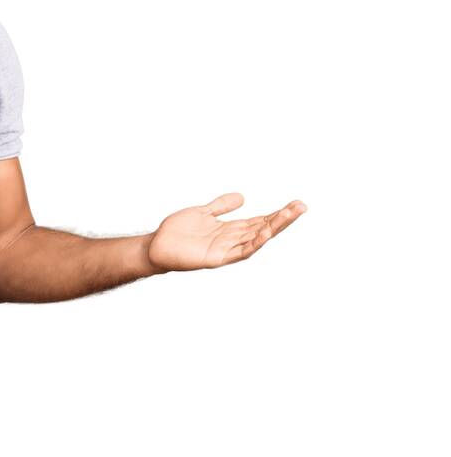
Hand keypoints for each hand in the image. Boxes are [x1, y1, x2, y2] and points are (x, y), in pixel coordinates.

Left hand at [147, 192, 305, 271]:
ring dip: (274, 227)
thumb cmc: (177, 231)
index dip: (278, 213)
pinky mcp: (217, 259)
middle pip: (263, 228)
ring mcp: (226, 250)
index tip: (296, 204)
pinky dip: (253, 243)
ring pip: (256, 239)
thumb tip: (243, 197)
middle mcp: (232, 240)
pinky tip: (265, 232)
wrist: (155, 246)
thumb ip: (221, 205)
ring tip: (291, 214)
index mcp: (230, 229)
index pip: (260, 220)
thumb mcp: (202, 212)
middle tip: (302, 206)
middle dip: (283, 218)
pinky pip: (239, 252)